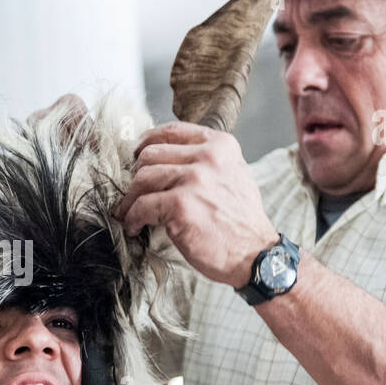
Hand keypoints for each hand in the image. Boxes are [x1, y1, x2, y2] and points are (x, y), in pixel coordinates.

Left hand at [113, 121, 278, 287]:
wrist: (255, 254)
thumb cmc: (240, 220)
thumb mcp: (233, 174)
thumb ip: (206, 160)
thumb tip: (168, 156)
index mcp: (220, 145)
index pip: (172, 130)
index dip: (147, 142)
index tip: (137, 155)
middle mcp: (208, 157)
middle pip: (151, 154)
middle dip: (136, 175)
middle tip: (134, 192)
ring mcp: (194, 179)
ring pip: (142, 178)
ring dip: (130, 198)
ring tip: (129, 212)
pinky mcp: (181, 205)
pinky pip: (141, 205)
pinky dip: (132, 217)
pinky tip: (135, 226)